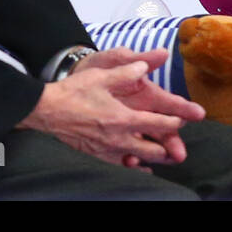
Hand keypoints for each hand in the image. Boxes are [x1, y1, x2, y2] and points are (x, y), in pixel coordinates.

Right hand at [16, 60, 195, 167]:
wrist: (47, 110)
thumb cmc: (74, 92)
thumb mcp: (102, 76)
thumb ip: (127, 71)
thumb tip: (145, 65)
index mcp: (123, 118)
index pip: (158, 124)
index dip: (175, 122)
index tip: (184, 119)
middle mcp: (118, 138)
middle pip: (153, 150)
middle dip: (168, 148)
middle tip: (177, 145)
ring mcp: (106, 150)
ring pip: (138, 161)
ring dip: (152, 159)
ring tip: (163, 156)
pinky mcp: (96, 155)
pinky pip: (120, 166)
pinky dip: (133, 166)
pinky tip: (137, 164)